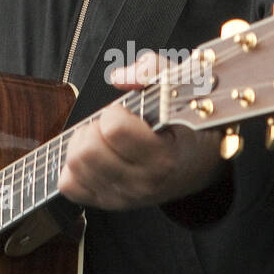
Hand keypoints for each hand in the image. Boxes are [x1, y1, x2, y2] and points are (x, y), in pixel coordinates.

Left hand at [58, 51, 223, 210]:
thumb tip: (118, 77)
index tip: (128, 113)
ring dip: (83, 146)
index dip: (115, 112)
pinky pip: (70, 187)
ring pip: (74, 167)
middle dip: (93, 129)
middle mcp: (143, 182)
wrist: (203, 163)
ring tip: (105, 140)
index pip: (114, 130)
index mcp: (164, 157)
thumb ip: (152, 71)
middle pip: (86, 152)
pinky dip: (75, 168)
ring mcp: (125, 197)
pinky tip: (95, 158)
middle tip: (111, 126)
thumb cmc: (191, 125)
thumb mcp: (183, 90)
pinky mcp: (109, 203)